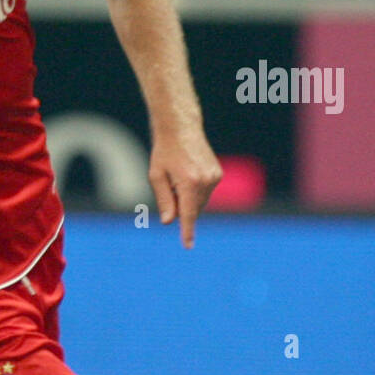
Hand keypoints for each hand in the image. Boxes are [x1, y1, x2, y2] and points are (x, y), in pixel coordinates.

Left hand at [149, 130, 221, 248]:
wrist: (181, 129)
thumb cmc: (164, 152)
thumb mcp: (156, 176)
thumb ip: (164, 200)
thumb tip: (169, 221)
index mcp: (189, 182)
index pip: (188, 214)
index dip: (187, 231)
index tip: (188, 245)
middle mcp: (205, 181)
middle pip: (192, 208)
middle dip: (181, 206)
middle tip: (170, 186)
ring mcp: (214, 177)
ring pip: (200, 202)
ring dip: (188, 198)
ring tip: (179, 177)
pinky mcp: (218, 174)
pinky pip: (205, 193)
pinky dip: (195, 191)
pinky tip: (188, 174)